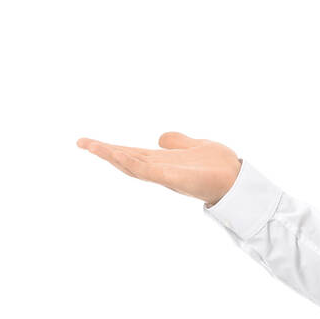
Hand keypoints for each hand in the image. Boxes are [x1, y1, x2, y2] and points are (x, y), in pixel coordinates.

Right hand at [76, 132, 242, 206]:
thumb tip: (161, 138)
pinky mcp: (173, 179)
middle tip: (81, 142)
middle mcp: (160, 170)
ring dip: (111, 156)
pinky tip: (118, 154)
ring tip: (91, 146)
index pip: (131, 154)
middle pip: (126, 160)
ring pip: (131, 166)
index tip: (88, 142)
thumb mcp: (195, 145)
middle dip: (103, 152)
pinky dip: (132, 164)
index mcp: (162, 162)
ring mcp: (164, 176)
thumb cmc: (219, 166)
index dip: (110, 148)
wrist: (238, 180)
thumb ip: (177, 142)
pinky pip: (148, 172)